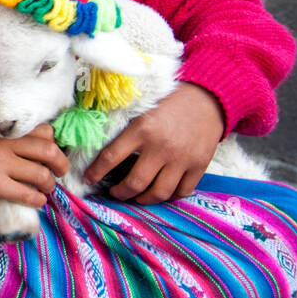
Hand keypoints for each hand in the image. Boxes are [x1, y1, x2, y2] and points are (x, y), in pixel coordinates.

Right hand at [0, 120, 69, 207]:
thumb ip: (7, 134)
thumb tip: (39, 143)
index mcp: (2, 126)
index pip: (43, 130)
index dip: (53, 143)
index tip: (53, 153)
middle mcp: (2, 141)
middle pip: (48, 150)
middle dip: (61, 164)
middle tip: (60, 172)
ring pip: (40, 174)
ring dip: (49, 185)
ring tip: (46, 188)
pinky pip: (26, 193)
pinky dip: (36, 200)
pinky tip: (35, 201)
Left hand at [83, 82, 225, 203]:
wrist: (208, 98)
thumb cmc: (169, 103)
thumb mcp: (142, 110)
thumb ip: (126, 131)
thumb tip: (101, 151)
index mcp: (142, 129)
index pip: (111, 157)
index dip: (96, 172)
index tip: (88, 180)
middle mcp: (161, 146)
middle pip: (135, 183)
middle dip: (120, 193)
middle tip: (115, 193)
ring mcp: (182, 158)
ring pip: (159, 193)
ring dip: (144, 199)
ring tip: (137, 196)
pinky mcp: (200, 165)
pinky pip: (182, 191)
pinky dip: (170, 196)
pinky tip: (161, 191)